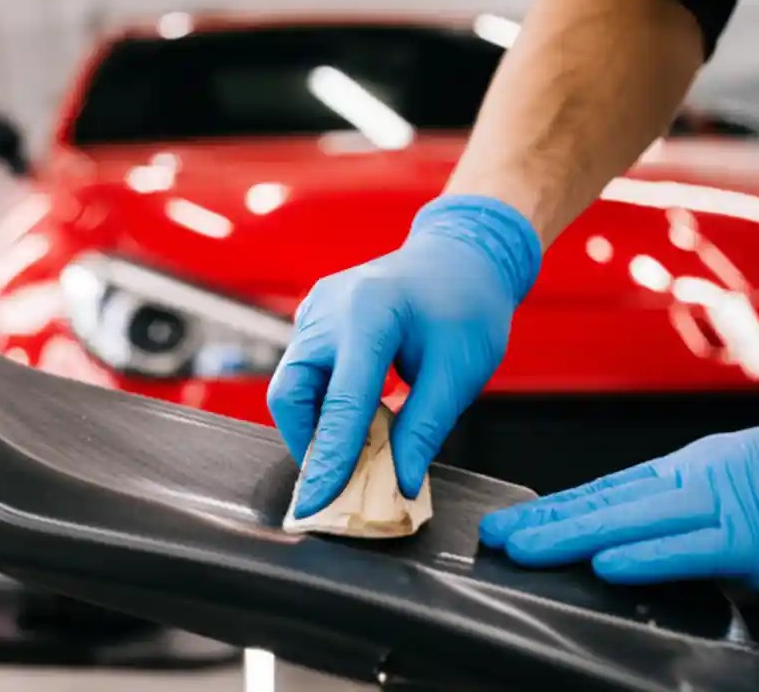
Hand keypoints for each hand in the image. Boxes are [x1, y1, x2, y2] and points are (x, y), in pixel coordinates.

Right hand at [268, 195, 541, 518]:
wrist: (462, 255)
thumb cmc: (467, 305)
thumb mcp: (460, 370)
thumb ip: (425, 428)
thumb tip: (402, 482)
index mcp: (369, 314)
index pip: (340, 403)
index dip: (330, 460)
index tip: (318, 504)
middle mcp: (329, 310)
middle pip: (291, 393)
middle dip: (309, 443)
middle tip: (338, 481)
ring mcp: (315, 310)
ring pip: (291, 386)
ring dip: (316, 426)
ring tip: (357, 451)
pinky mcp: (314, 319)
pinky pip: (304, 372)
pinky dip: (323, 405)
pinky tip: (358, 420)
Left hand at [479, 421, 758, 591]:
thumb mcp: (732, 486)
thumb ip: (686, 515)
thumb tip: (643, 541)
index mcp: (684, 473)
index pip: (604, 492)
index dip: (554, 508)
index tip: (512, 522)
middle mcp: (691, 484)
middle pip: (604, 503)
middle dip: (545, 521)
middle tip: (496, 535)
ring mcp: (720, 509)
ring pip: (632, 522)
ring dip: (573, 536)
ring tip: (526, 547)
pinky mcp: (752, 541)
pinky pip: (691, 549)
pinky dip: (647, 557)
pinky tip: (608, 564)